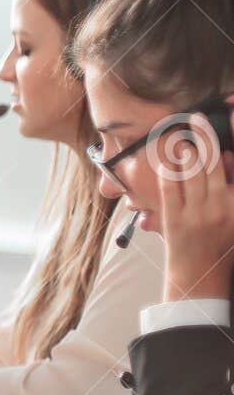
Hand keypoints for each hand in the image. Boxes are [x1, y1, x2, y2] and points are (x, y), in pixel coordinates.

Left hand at [157, 107, 233, 302]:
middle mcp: (220, 208)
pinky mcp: (174, 220)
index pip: (232, 167)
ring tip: (182, 134)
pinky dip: (169, 170)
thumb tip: (224, 156)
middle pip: (211, 164)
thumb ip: (232, 187)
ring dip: (185, 150)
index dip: (222, 144)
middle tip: (197, 118)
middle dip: (204, 137)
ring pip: (190, 173)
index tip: (218, 124)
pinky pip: (171, 189)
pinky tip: (167, 158)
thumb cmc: (220, 244)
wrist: (199, 276)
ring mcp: (196, 214)